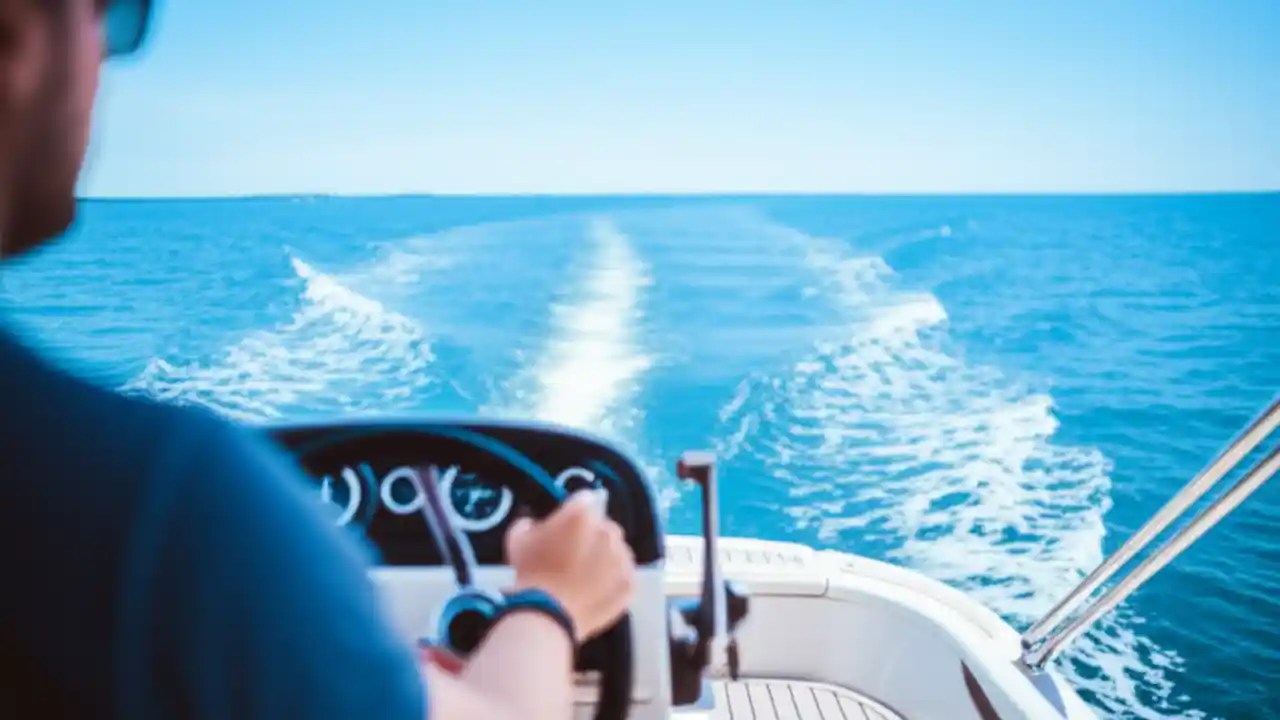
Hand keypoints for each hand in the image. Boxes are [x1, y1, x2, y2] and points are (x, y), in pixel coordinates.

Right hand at [505, 491, 635, 641]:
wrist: (547, 615)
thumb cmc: (530, 573)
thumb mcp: (518, 539)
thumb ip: (530, 523)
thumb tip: (536, 525)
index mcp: (581, 513)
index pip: (583, 501)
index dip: (573, 515)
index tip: (565, 529)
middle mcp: (608, 530)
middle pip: (603, 526)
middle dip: (591, 536)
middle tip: (573, 557)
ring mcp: (623, 557)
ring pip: (616, 550)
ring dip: (604, 558)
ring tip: (585, 578)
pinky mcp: (630, 581)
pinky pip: (623, 575)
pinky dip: (613, 581)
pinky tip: (596, 592)